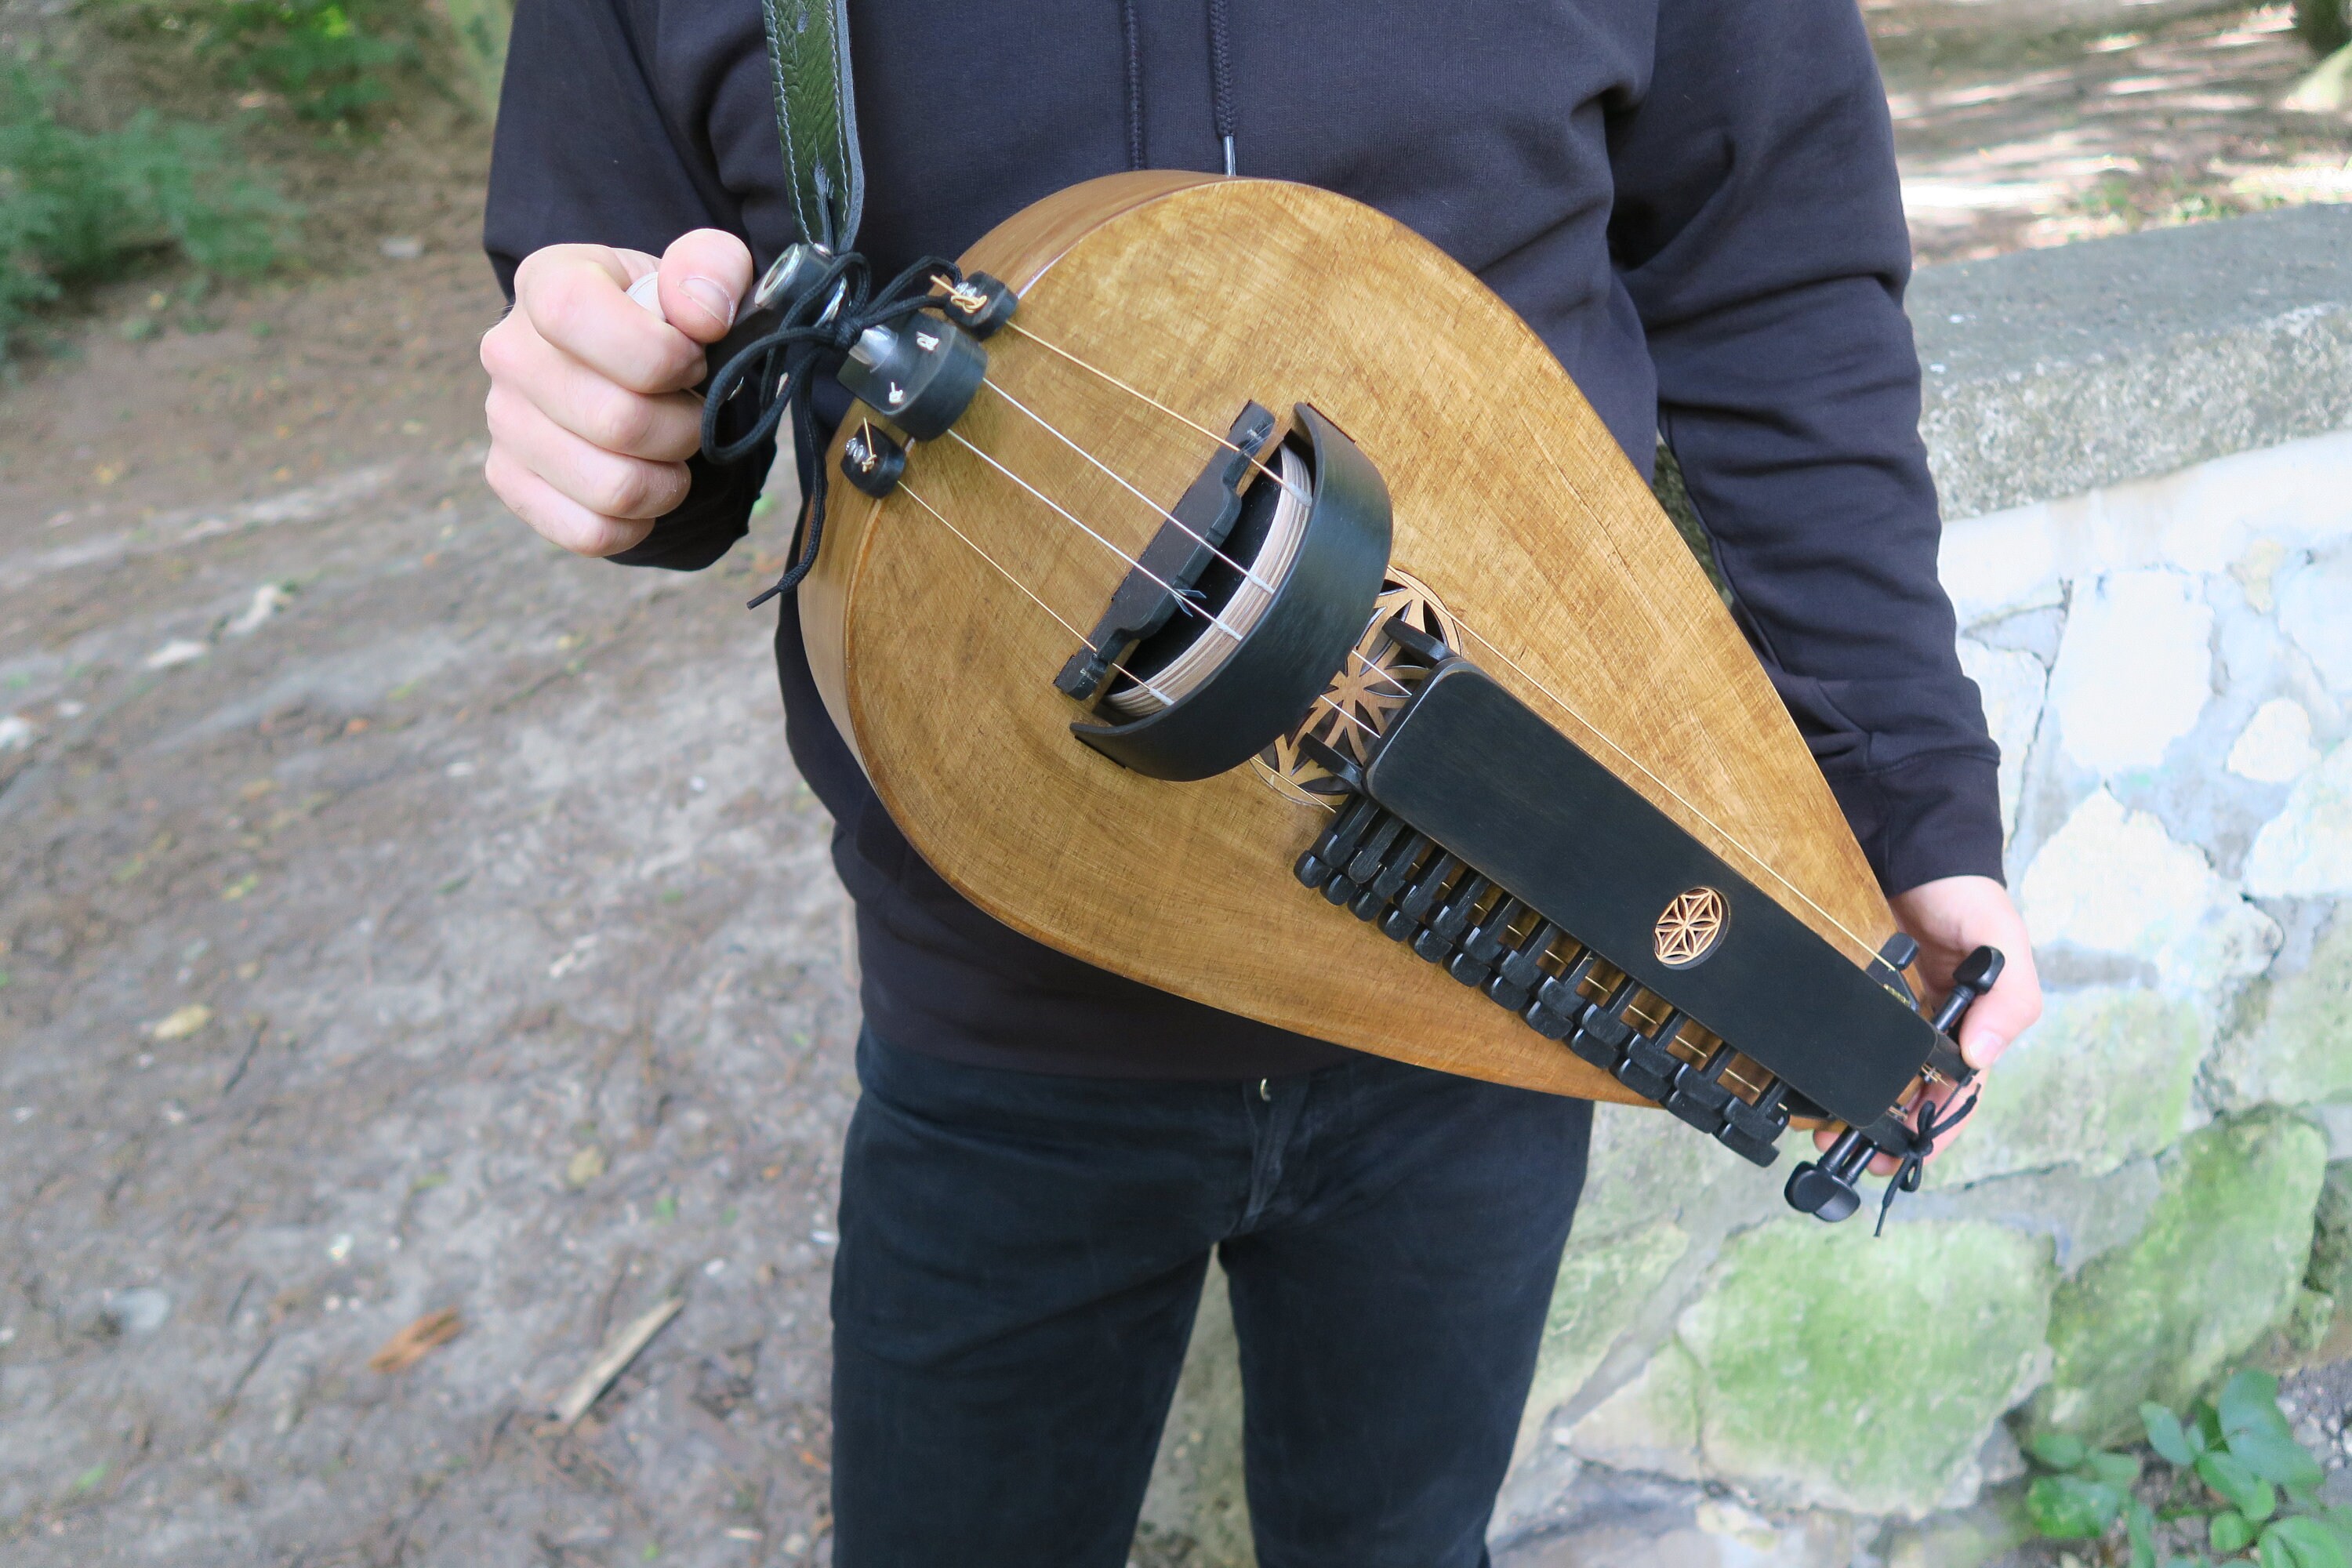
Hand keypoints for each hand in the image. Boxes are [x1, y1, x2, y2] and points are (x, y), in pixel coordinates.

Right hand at [480, 229, 752, 555]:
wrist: (629, 368)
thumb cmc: (666, 320)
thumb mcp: (700, 273)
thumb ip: (712, 267)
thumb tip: (700, 313)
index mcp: (547, 281)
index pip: (572, 314)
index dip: (655, 352)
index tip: (693, 359)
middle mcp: (509, 350)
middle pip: (616, 421)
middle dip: (685, 428)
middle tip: (693, 413)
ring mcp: (503, 421)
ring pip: (612, 487)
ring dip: (669, 481)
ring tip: (672, 452)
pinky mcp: (509, 480)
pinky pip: (589, 532)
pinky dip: (638, 524)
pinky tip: (646, 487)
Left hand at [1818, 873, 2040, 1171]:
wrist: (1912, 847)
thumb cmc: (1967, 896)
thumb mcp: (2001, 941)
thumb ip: (2008, 998)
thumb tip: (1981, 1056)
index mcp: (1974, 1025)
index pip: (1960, 1092)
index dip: (1937, 1128)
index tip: (1907, 1155)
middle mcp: (1931, 1025)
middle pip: (1910, 1092)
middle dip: (1885, 1127)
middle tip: (1850, 1151)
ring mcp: (1890, 1011)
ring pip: (1872, 1071)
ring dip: (1851, 1102)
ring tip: (1821, 1128)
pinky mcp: (1855, 992)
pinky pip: (1842, 1036)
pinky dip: (1827, 1062)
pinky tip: (1806, 1082)